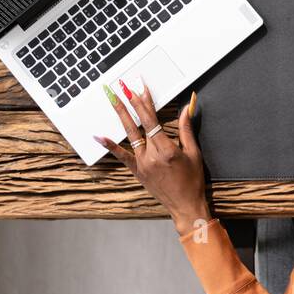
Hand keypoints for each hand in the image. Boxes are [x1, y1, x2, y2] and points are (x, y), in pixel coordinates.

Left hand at [97, 82, 209, 235]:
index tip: (140, 89)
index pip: (152, 120)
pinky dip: (110, 145)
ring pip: (129, 135)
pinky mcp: (136, 171)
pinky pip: (121, 156)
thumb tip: (187, 108)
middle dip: (129, 104)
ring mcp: (141, 164)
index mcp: (167, 150)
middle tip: (120, 88)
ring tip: (113, 100)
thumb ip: (187, 128)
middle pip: (138, 124)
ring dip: (121, 116)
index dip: (145, 103)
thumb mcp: (193, 152)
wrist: (185, 205)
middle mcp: (151, 156)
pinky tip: (99, 135)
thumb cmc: (192, 180)